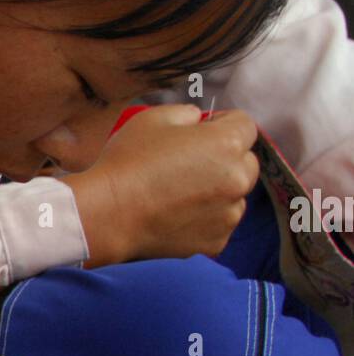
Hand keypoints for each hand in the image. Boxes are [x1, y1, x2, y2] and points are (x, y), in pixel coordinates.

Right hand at [62, 105, 259, 265]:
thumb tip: (199, 121)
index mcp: (227, 143)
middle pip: (246, 162)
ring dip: (218, 191)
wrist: (108, 215)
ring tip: (180, 193)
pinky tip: (177, 215)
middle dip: (226, 158)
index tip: (202, 131)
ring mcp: (229, 214)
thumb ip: (187, 113)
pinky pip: (220, 224)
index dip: (222, 123)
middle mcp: (237, 179)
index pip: (244, 124)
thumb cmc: (128, 163)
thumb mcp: (154, 118)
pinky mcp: (216, 242)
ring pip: (235, 196)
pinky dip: (206, 219)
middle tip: (190, 163)